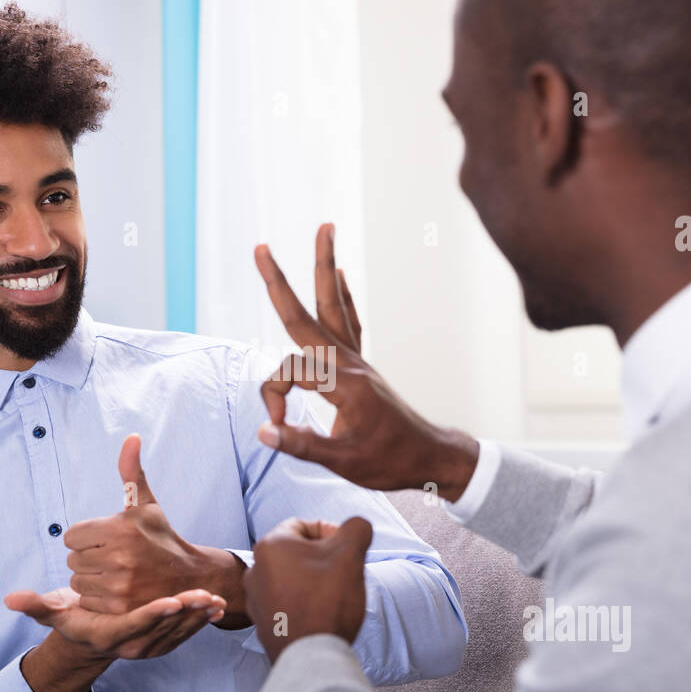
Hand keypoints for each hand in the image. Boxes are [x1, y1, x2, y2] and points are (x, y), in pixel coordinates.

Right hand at [4, 586, 225, 661]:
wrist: (92, 642)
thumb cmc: (75, 621)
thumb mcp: (56, 614)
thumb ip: (35, 605)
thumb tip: (9, 600)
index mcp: (109, 635)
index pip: (134, 624)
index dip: (153, 614)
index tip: (173, 600)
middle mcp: (131, 645)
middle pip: (162, 628)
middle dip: (186, 613)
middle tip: (206, 596)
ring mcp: (149, 647)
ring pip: (177, 632)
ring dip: (198, 617)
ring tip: (217, 600)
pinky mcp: (162, 644)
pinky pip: (185, 634)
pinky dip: (201, 622)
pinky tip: (216, 607)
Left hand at [63, 434, 248, 623]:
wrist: (190, 578)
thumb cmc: (160, 537)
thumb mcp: (146, 503)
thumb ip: (131, 470)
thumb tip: (131, 436)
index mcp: (120, 528)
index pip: (72, 536)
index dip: (87, 537)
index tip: (107, 540)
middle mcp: (119, 556)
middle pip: (72, 559)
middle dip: (89, 557)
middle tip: (115, 558)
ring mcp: (120, 585)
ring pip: (78, 580)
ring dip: (92, 579)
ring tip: (117, 574)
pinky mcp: (120, 607)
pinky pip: (87, 600)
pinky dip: (98, 598)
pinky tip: (118, 590)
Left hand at [243, 515, 372, 662]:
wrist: (312, 656)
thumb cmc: (328, 602)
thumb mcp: (350, 554)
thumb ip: (356, 528)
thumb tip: (357, 525)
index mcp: (270, 546)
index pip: (303, 526)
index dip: (331, 533)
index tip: (348, 550)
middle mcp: (255, 569)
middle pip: (297, 553)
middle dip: (323, 559)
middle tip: (344, 572)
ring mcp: (255, 598)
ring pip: (292, 577)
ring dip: (314, 580)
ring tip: (334, 595)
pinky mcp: (262, 622)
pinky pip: (286, 602)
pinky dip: (304, 602)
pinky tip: (321, 614)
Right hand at [253, 223, 479, 500]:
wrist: (430, 458)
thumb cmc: (390, 462)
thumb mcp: (344, 463)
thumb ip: (301, 445)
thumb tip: (263, 431)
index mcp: (344, 384)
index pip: (288, 372)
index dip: (273, 398)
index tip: (278, 426)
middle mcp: (350, 364)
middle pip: (308, 314)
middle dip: (280, 282)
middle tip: (260, 247)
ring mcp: (358, 362)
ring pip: (334, 306)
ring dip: (324, 267)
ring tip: (325, 228)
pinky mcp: (362, 367)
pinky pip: (350, 321)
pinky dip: (343, 294)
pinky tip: (341, 273)